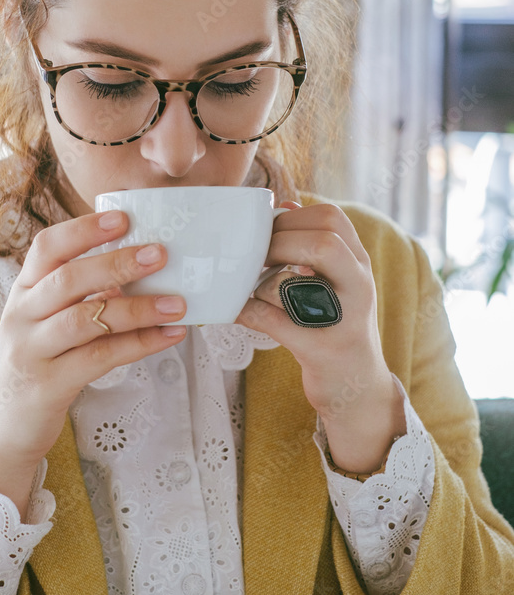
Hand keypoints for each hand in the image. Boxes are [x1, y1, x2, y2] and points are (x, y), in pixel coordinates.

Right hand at [0, 210, 185, 470]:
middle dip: (117, 263)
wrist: (3, 429)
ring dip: (136, 308)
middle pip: (68, 280)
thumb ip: (80, 295)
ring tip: (176, 303)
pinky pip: (99, 358)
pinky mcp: (48, 385)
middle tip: (160, 254)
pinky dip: (138, 344)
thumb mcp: (47, 321)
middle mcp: (22, 316)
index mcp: (24, 291)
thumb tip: (138, 267)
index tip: (123, 218)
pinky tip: (167, 336)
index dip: (84, 230)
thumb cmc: (38, 364)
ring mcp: (31, 351)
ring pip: (85, 320)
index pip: (47, 247)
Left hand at [235, 201, 405, 471]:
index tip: (269, 228)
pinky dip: (248, 312)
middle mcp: (359, 286)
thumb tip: (285, 208)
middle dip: (279, 242)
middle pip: (323, 243)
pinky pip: (274, 322)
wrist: (359, 387)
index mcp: (359, 263)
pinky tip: (235, 309)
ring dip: (262, 280)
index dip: (294, 217)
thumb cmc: (337, 324)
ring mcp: (343, 320)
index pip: (332, 219)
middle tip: (256, 255)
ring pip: (297, 283)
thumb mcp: (338, 279)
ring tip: (248, 283)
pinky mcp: (321, 351)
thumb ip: (318, 245)